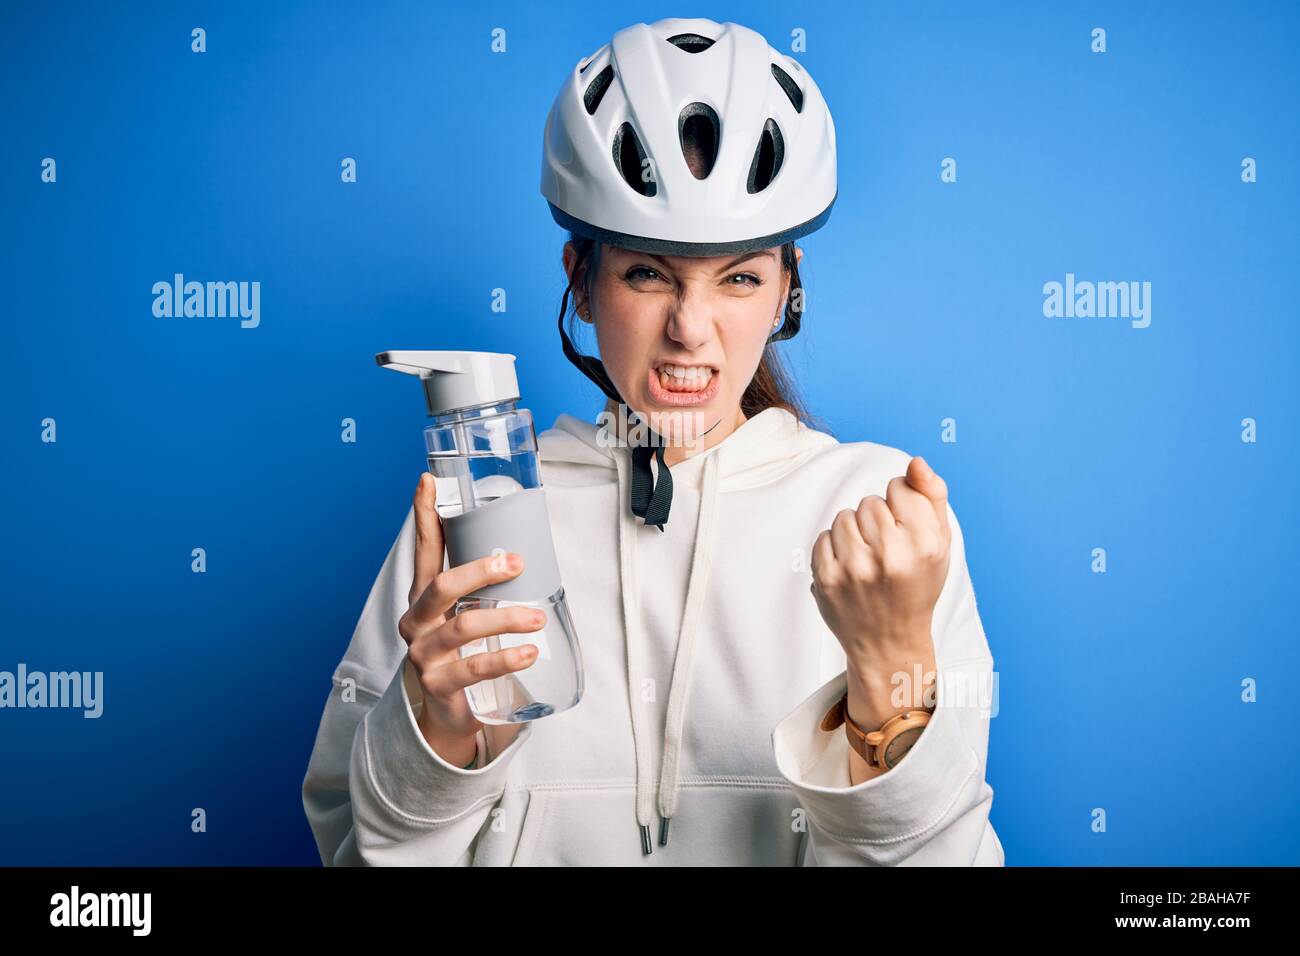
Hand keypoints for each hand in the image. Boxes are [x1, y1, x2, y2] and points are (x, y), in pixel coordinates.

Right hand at [399, 473, 543, 763]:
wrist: (447, 714)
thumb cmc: (463, 653)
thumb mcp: (467, 615)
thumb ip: (485, 589)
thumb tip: (527, 552)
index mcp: (424, 597)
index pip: (423, 549)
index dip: (424, 514)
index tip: (429, 480)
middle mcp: (417, 621)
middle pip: (441, 585)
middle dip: (480, 570)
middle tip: (515, 562)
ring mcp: (424, 654)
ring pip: (463, 626)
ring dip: (505, 618)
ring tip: (537, 619)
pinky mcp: (439, 684)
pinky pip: (474, 668)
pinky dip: (505, 658)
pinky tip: (528, 653)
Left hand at [810, 457, 950, 721]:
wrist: (890, 641)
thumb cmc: (917, 584)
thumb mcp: (940, 543)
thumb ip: (932, 496)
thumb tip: (915, 463)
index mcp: (925, 544)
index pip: (899, 486)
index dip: (901, 503)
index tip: (905, 529)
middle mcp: (892, 556)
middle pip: (870, 501)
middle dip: (877, 519)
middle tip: (887, 551)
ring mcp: (856, 569)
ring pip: (844, 516)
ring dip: (854, 532)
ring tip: (868, 559)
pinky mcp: (828, 580)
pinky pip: (823, 537)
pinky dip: (834, 549)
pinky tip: (850, 570)